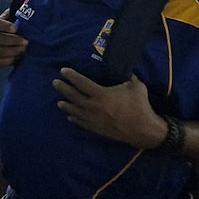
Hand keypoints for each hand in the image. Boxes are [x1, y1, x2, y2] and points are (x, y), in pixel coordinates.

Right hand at [0, 12, 27, 66]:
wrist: (2, 40)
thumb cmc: (8, 28)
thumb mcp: (9, 18)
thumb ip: (15, 13)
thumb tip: (27, 6)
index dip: (5, 26)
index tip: (16, 28)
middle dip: (14, 41)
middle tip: (26, 41)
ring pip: (0, 51)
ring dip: (14, 51)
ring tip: (24, 49)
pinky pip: (1, 62)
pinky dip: (11, 59)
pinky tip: (19, 56)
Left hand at [52, 68, 166, 149]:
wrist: (144, 130)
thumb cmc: (140, 106)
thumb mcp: (136, 86)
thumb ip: (128, 76)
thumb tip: (125, 67)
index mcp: (101, 94)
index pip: (81, 83)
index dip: (71, 76)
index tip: (63, 70)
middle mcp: (94, 106)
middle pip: (74, 96)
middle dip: (63, 89)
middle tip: (54, 83)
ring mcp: (94, 119)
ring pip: (75, 111)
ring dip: (66, 106)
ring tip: (59, 102)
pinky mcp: (97, 129)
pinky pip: (82, 123)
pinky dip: (75, 119)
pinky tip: (70, 117)